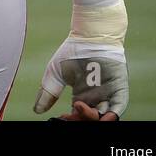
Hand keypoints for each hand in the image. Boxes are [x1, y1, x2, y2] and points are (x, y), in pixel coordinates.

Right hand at [33, 0, 128, 118]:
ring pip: (104, 116)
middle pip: (90, 118)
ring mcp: (108, 94)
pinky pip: (119, 106)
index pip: (77, 116)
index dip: (71, 119)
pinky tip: (104, 118)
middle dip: (80, 119)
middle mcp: (95, 99)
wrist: (89, 35)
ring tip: (80, 110)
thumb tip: (37, 110)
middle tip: (69, 114)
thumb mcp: (55, 73)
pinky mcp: (119, 88)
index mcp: (81, 96)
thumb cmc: (72, 51)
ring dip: (93, 118)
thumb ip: (47, 92)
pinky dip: (113, 116)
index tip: (61, 117)